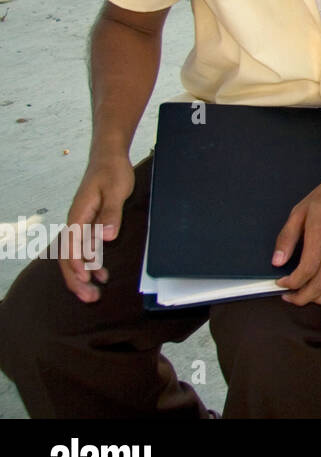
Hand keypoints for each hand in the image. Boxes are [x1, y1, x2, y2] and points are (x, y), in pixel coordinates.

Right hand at [58, 152, 133, 301]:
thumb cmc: (112, 172)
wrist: (108, 158)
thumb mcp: (116, 191)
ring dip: (83, 276)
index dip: (76, 265)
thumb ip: (111, 214)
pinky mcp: (89, 225)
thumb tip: (105, 237)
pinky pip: (84, 250)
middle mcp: (75, 222)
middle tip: (90, 298)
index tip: (86, 280)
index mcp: (79, 215)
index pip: (71, 246)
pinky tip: (102, 275)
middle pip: (68, 257)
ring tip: (94, 295)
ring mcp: (81, 225)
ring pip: (75, 257)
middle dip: (76, 280)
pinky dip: (91, 264)